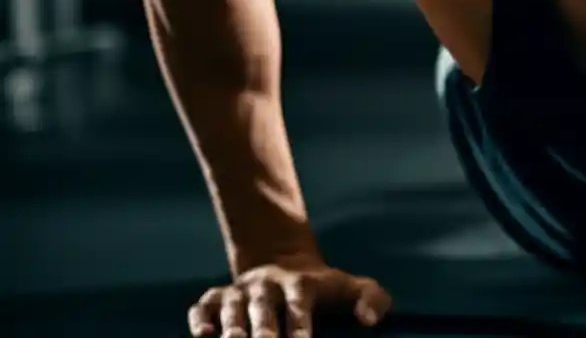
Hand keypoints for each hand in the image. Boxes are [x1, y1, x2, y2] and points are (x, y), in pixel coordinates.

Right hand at [187, 255, 392, 337]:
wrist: (286, 265)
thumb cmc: (326, 290)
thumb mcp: (353, 288)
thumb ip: (374, 299)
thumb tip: (369, 322)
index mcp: (301, 284)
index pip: (300, 306)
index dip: (300, 327)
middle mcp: (268, 286)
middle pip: (262, 306)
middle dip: (262, 329)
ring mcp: (241, 290)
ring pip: (231, 304)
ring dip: (231, 325)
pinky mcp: (219, 297)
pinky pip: (203, 304)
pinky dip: (200, 317)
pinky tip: (203, 334)